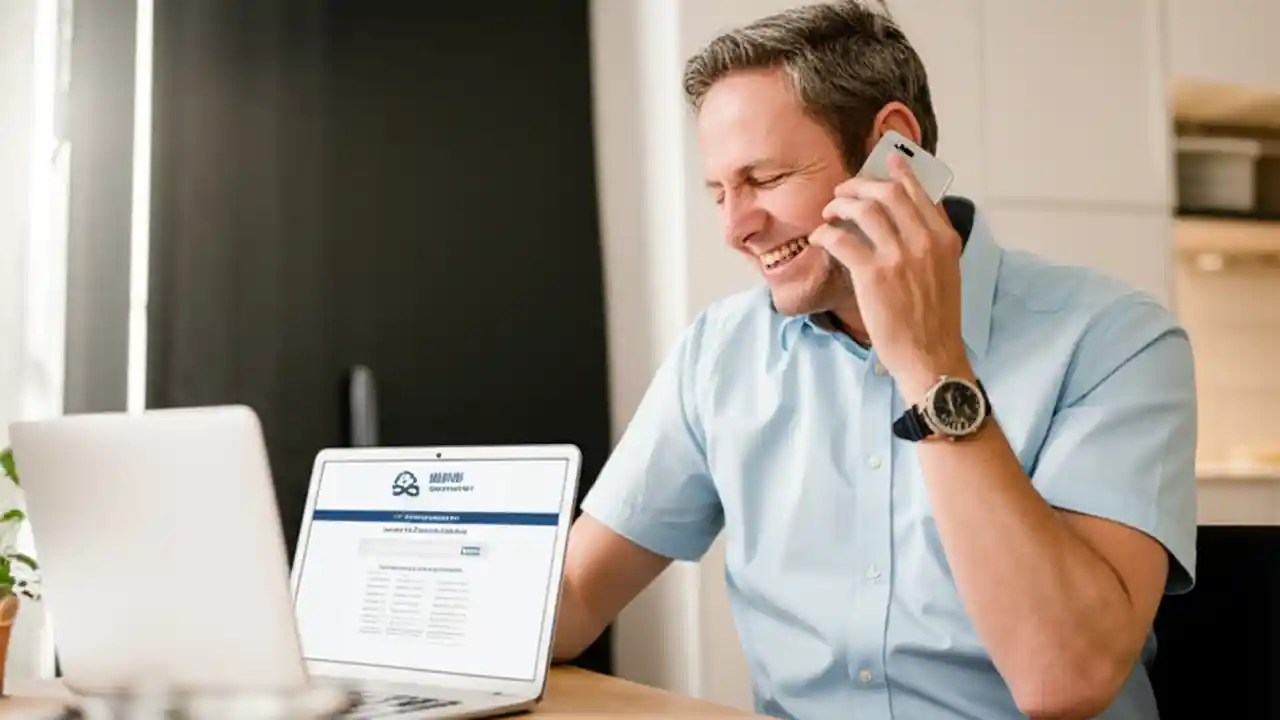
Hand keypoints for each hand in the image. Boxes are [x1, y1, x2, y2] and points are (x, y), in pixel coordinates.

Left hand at [808, 153, 971, 400]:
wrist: (931, 356)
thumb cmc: (935, 320)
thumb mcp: (945, 273)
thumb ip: (931, 243)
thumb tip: (908, 219)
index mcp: (945, 239)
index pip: (920, 192)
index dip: (898, 173)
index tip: (884, 161)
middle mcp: (925, 241)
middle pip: (888, 193)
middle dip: (860, 185)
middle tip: (843, 192)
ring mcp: (899, 256)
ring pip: (864, 209)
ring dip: (841, 204)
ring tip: (829, 212)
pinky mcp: (873, 274)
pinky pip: (842, 238)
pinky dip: (826, 232)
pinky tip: (820, 237)